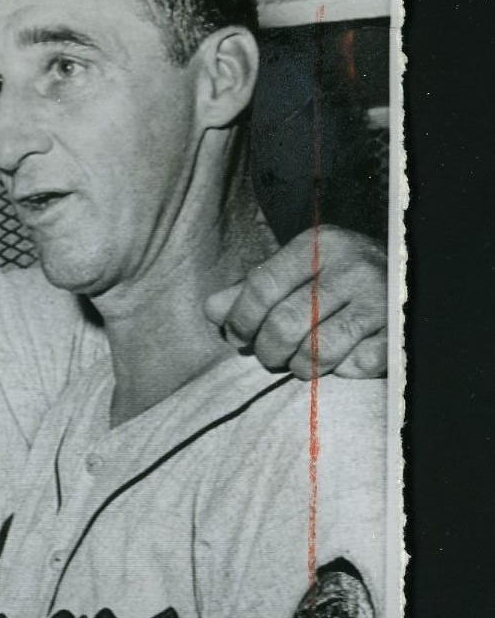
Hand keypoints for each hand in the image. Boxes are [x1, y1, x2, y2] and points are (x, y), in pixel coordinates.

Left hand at [204, 225, 386, 378]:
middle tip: (268, 355)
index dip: (240, 319)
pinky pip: (355, 366)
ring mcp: (381, 299)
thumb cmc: (336, 279)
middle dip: (267, 349)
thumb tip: (211, 310)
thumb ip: (251, 290)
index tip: (236, 336)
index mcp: (321, 244)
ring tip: (296, 363)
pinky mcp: (399, 332)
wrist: (405, 278)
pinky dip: (339, 372)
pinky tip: (338, 361)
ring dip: (298, 366)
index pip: (262, 286)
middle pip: (285, 323)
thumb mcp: (296, 271)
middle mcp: (353, 266)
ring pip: (318, 350)